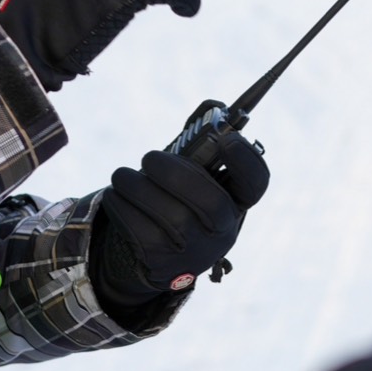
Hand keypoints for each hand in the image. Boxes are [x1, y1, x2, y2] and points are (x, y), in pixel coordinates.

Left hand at [91, 136, 269, 311]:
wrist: (158, 252)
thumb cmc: (179, 198)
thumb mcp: (194, 173)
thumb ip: (202, 139)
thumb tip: (213, 105)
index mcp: (235, 201)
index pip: (256, 184)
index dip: (246, 160)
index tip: (227, 139)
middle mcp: (223, 231)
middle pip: (212, 204)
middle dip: (176, 174)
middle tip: (149, 157)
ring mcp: (195, 252)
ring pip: (172, 218)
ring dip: (138, 188)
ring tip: (121, 176)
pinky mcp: (164, 265)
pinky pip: (142, 234)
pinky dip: (123, 209)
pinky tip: (116, 196)